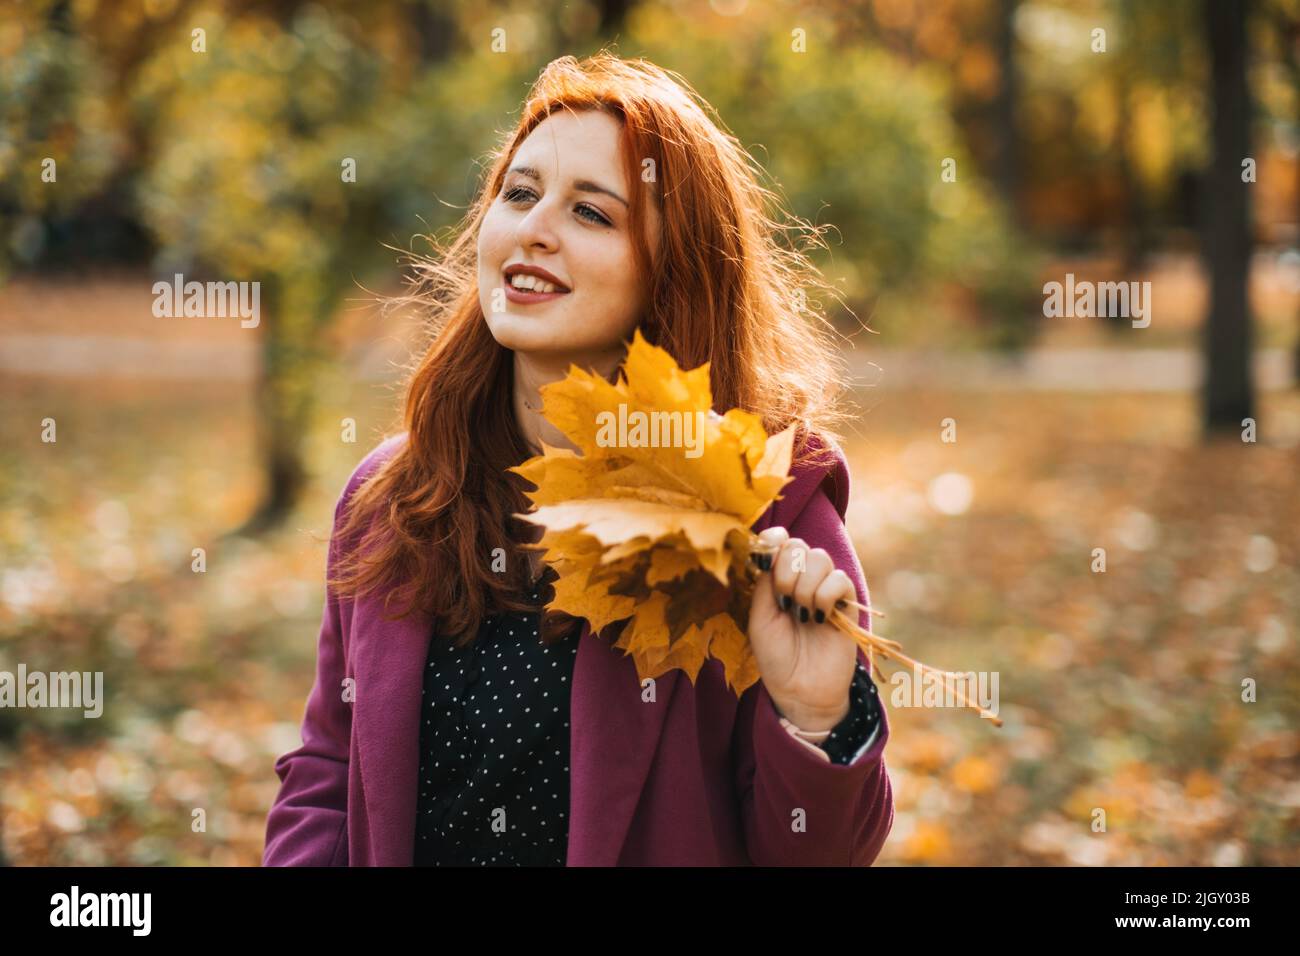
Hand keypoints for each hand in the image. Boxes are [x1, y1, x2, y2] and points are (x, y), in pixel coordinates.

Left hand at [746, 526, 858, 732]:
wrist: (801, 689)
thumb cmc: (776, 657)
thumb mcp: (759, 619)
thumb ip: (764, 585)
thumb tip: (769, 552)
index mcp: (777, 578)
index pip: (778, 540)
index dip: (772, 540)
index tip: (765, 558)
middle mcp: (801, 578)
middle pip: (797, 545)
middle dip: (786, 571)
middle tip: (783, 602)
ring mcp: (824, 588)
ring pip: (819, 558)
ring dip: (804, 586)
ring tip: (801, 614)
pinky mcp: (846, 602)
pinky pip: (838, 580)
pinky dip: (825, 597)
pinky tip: (819, 619)